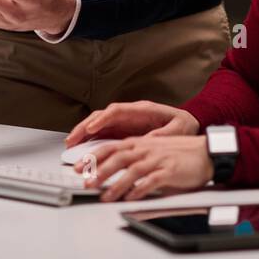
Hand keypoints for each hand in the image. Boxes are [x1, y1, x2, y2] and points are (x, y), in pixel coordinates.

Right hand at [64, 99, 199, 146]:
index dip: (102, 119)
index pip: (116, 111)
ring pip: (98, 124)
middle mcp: (129, 114)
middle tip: (72, 140)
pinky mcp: (122, 131)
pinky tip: (81, 148)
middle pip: (101, 116)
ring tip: (71, 144)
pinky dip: (90, 139)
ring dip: (83, 133)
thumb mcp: (177, 130)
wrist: (187, 124)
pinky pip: (102, 134)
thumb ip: (161, 136)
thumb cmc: (183, 125)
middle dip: (85, 126)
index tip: (91, 128)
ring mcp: (124, 122)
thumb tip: (147, 141)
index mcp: (142, 110)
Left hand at [76, 135, 212, 201]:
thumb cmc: (181, 154)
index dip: (93, 157)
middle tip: (87, 184)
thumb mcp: (154, 151)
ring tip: (105, 197)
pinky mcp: (170, 171)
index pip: (111, 147)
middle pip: (118, 158)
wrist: (207, 153)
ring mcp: (158, 159)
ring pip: (131, 170)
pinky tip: (131, 198)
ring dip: (116, 184)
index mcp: (140, 142)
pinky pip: (151, 180)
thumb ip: (135, 160)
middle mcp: (147, 149)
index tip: (79, 167)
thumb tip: (115, 173)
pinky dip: (139, 190)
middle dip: (99, 171)